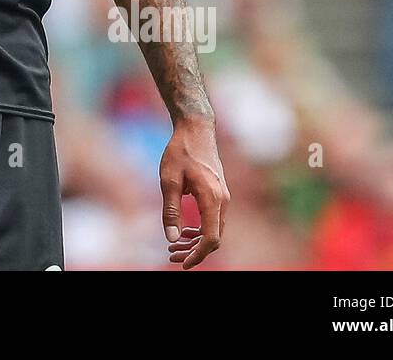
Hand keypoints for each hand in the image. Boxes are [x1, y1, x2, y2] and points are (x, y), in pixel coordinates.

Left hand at [160, 117, 228, 268]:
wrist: (196, 129)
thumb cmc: (180, 151)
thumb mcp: (169, 180)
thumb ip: (171, 210)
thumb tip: (172, 239)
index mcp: (212, 199)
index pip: (211, 239)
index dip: (197, 255)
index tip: (182, 263)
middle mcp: (223, 201)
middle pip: (213, 238)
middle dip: (193, 251)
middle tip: (171, 256)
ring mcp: (223, 197)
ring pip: (214, 230)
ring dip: (196, 242)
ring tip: (174, 247)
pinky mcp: (219, 193)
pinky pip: (213, 219)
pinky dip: (201, 229)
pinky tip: (185, 230)